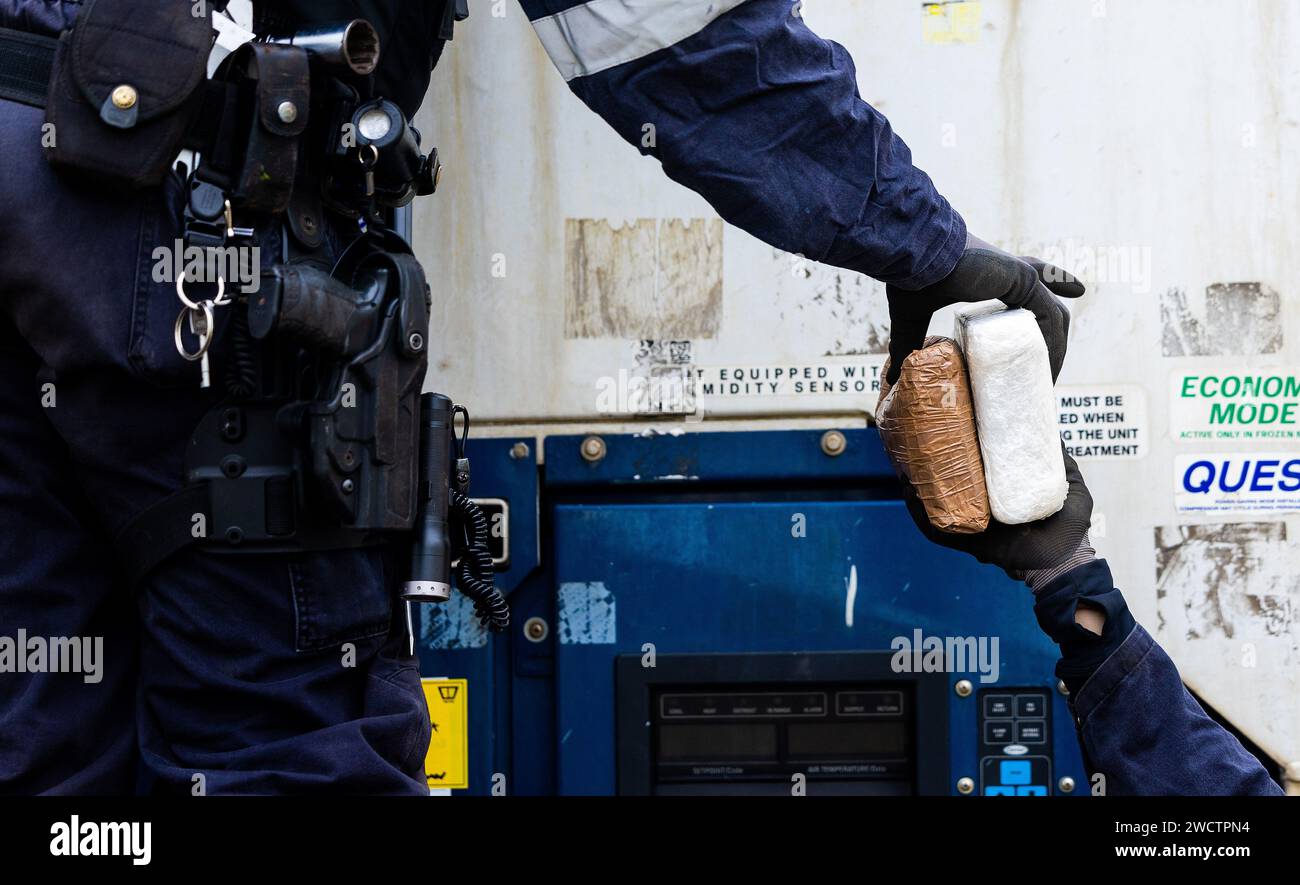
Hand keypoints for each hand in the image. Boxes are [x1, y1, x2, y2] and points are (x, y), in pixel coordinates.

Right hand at [885, 234, 1084, 384]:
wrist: (915, 256)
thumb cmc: (911, 278)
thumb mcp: (911, 318)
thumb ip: (907, 345)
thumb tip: (891, 377)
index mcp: (989, 274)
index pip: (1028, 284)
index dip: (1051, 286)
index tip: (1075, 289)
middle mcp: (1010, 272)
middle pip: (1046, 307)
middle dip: (1052, 337)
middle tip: (1047, 369)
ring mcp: (1020, 275)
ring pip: (1053, 317)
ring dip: (1056, 348)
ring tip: (1048, 380)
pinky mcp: (1024, 280)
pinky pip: (1051, 317)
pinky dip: (1055, 343)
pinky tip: (1051, 367)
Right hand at [900, 448, 1093, 572]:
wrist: (1066, 561)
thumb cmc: (1070, 530)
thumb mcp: (1070, 487)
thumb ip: (1062, 464)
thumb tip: (1053, 434)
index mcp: (1001, 498)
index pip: (973, 475)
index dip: (957, 458)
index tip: (949, 436)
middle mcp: (983, 511)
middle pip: (949, 489)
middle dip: (930, 471)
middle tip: (920, 449)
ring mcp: (973, 527)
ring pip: (937, 507)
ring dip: (918, 491)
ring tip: (907, 471)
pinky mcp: (968, 542)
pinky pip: (937, 531)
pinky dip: (921, 516)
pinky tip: (911, 496)